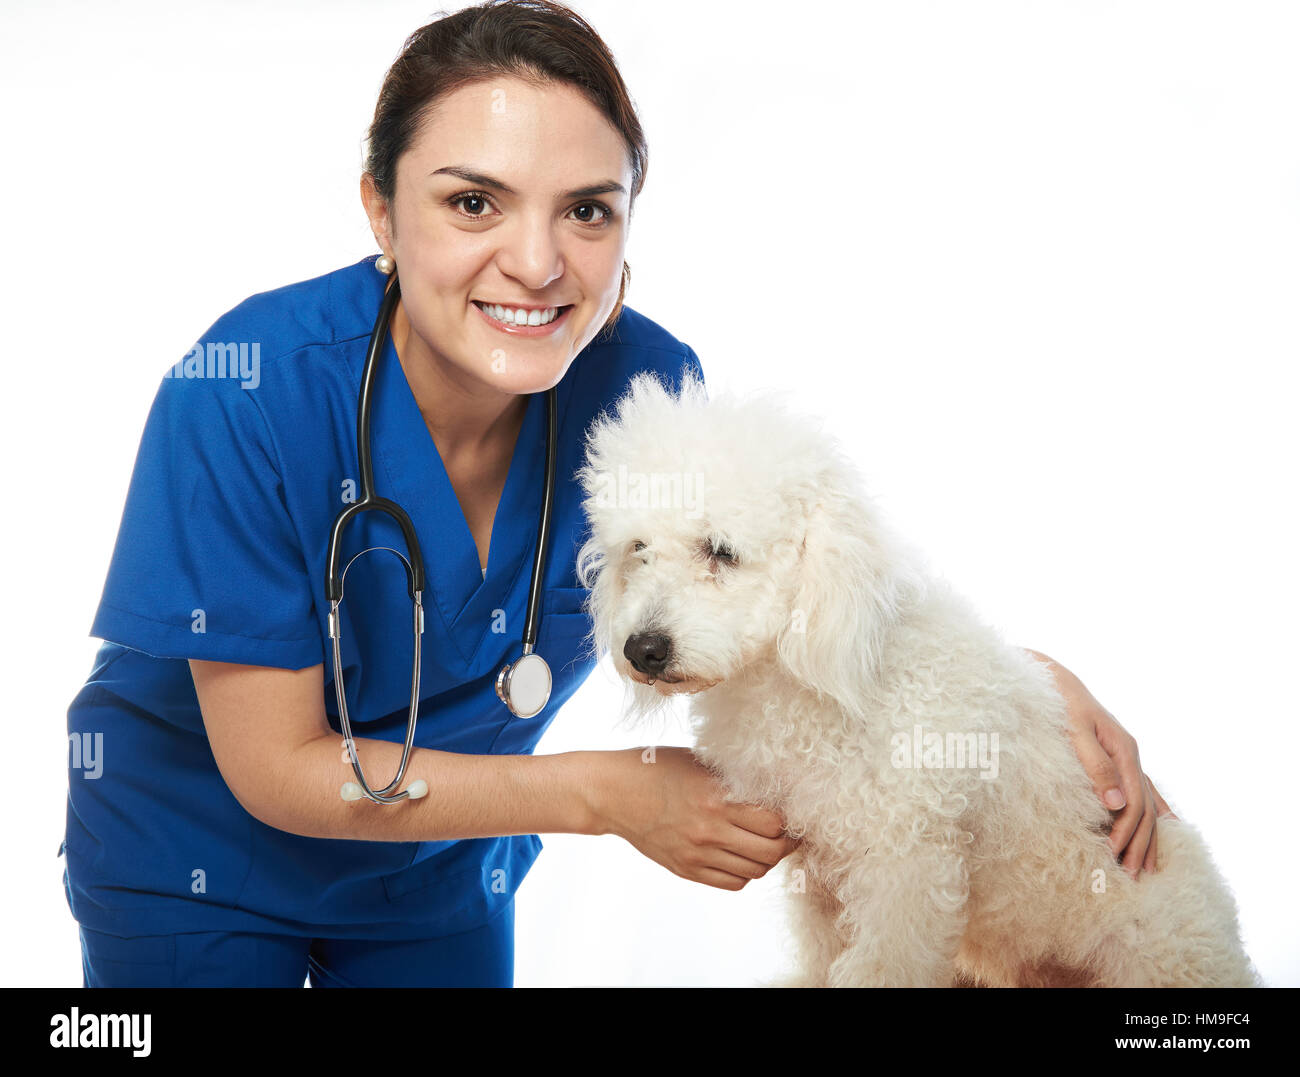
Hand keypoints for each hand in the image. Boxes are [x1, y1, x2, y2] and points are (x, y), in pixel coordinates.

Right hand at [593, 746, 800, 890]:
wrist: (614, 793)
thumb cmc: (657, 768)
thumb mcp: (700, 763)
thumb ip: (735, 779)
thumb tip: (775, 789)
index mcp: (715, 798)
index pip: (774, 822)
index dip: (789, 818)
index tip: (791, 811)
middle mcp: (709, 830)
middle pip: (770, 852)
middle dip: (786, 843)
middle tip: (788, 832)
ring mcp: (697, 854)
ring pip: (754, 871)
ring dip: (766, 859)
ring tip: (764, 843)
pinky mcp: (686, 870)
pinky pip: (732, 883)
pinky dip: (745, 873)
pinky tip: (741, 855)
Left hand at [1025, 650, 1176, 877]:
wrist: (1054, 679)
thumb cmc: (1059, 702)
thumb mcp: (1074, 730)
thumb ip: (1094, 764)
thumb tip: (1116, 804)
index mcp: (1124, 750)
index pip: (1133, 803)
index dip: (1126, 832)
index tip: (1114, 857)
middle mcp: (1131, 755)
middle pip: (1145, 809)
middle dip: (1140, 845)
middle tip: (1133, 878)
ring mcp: (1128, 756)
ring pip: (1148, 804)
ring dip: (1148, 837)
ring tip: (1145, 868)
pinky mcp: (1120, 757)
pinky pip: (1145, 790)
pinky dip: (1156, 812)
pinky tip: (1167, 826)